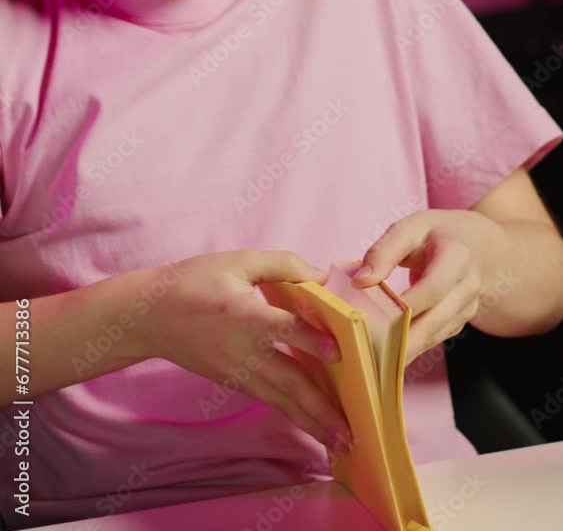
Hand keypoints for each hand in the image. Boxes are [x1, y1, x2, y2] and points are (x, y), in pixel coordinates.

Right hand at [137, 249, 351, 452]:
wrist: (149, 316)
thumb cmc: (194, 281)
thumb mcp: (237, 261)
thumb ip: (282, 264)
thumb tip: (322, 275)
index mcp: (245, 314)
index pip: (284, 330)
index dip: (311, 340)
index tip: (338, 352)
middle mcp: (243, 350)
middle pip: (288, 381)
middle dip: (321, 409)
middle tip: (350, 432)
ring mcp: (237, 371)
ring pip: (281, 400)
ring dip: (312, 422)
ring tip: (340, 444)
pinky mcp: (234, 381)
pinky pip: (269, 399)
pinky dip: (293, 414)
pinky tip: (313, 425)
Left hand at [351, 210, 503, 364]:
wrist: (478, 244)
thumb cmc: (436, 233)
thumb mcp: (411, 228)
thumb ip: (384, 252)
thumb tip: (360, 282)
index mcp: (457, 257)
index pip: (433, 288)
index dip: (405, 305)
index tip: (374, 317)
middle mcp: (468, 286)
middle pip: (434, 321)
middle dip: (401, 341)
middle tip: (368, 356)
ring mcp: (467, 308)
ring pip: (433, 336)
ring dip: (404, 350)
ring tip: (371, 361)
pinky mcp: (459, 323)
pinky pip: (433, 339)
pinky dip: (411, 348)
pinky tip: (385, 356)